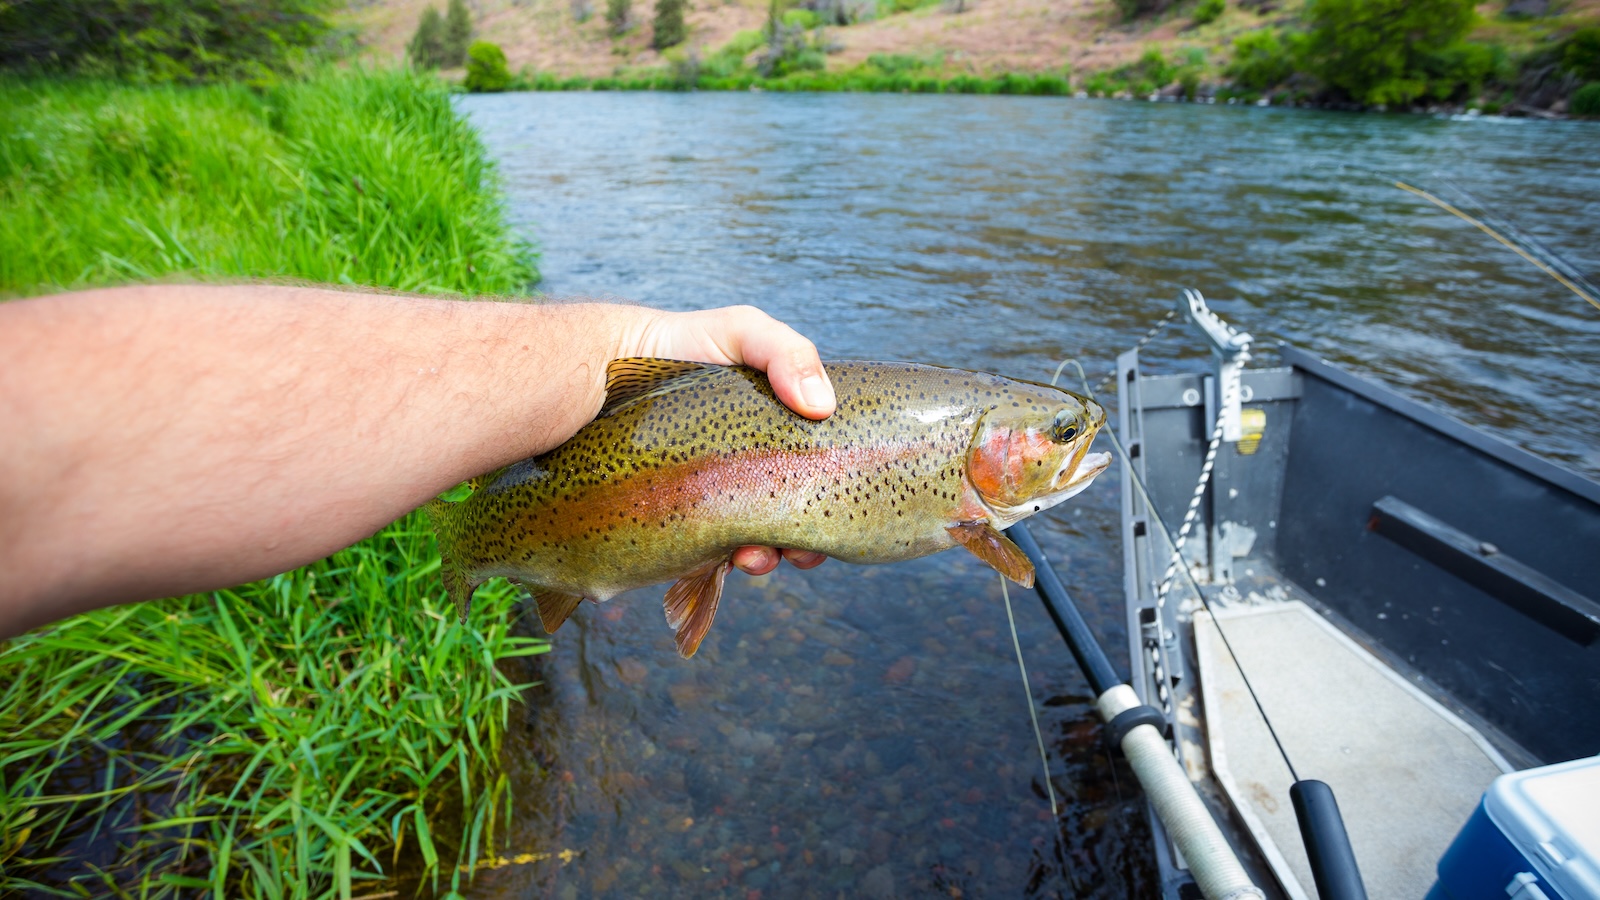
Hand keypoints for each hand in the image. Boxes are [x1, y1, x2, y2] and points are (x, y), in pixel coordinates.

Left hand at [617, 305, 835, 575]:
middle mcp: (750, 473)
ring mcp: (714, 501)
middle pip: (791, 520)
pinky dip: (723, 564)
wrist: (603, 370)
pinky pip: (709, 558)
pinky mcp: (679, 523)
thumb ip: (789, 352)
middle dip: (801, 544)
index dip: (830, 498)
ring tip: (752, 556)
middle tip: (794, 549)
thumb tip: (821, 407)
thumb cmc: (680, 346)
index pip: (818, 475)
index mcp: (777, 437)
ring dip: (766, 558)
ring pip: (754, 546)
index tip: (829, 511)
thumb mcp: (742, 332)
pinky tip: (724, 558)